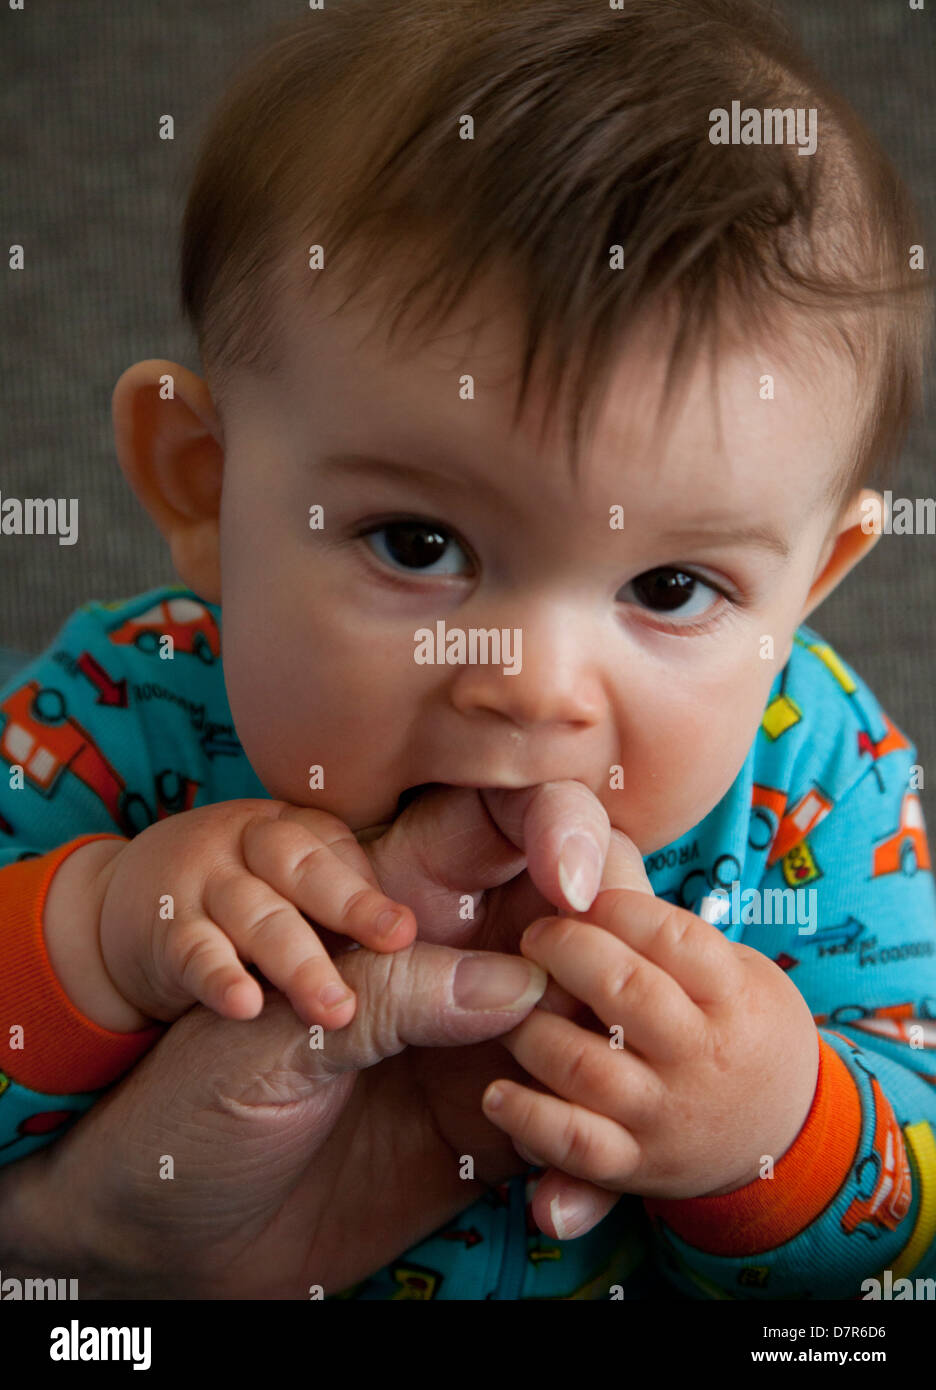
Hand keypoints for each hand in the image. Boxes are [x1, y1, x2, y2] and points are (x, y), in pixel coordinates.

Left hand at [2, 781, 611, 1297]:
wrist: (165, 1238)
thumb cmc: (192, 1108)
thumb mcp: (273, 1038)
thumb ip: (388, 997)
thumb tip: (524, 983)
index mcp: (399, 899)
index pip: (501, 823)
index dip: (554, 824)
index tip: (566, 881)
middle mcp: (461, 959)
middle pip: (584, 912)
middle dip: (617, 945)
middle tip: (603, 1015)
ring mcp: (486, 1046)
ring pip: (597, 1019)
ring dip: (618, 1063)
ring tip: (588, 1125)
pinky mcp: (498, 1133)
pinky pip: (574, 1131)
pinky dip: (588, 1166)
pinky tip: (562, 1207)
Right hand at [95, 799, 418, 1028]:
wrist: (117, 943)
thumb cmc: (246, 936)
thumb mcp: (309, 921)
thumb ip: (384, 941)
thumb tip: (510, 980)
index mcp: (301, 838)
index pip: (348, 851)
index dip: (381, 888)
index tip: (417, 929)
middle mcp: (253, 849)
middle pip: (304, 865)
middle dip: (351, 902)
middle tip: (398, 940)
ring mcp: (204, 889)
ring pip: (257, 912)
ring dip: (296, 957)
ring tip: (336, 1009)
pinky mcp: (160, 939)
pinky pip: (192, 951)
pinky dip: (219, 977)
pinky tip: (245, 1006)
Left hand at [479, 848, 820, 1237]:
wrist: (786, 1134)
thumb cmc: (739, 1024)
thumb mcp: (734, 966)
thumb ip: (668, 930)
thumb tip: (592, 856)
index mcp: (732, 992)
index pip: (671, 934)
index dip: (614, 906)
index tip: (577, 890)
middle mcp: (701, 1053)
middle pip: (624, 989)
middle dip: (564, 951)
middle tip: (533, 937)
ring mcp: (667, 1112)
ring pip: (584, 1064)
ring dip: (531, 1030)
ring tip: (509, 1005)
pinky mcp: (636, 1165)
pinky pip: (573, 1144)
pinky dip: (529, 1119)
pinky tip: (496, 1092)